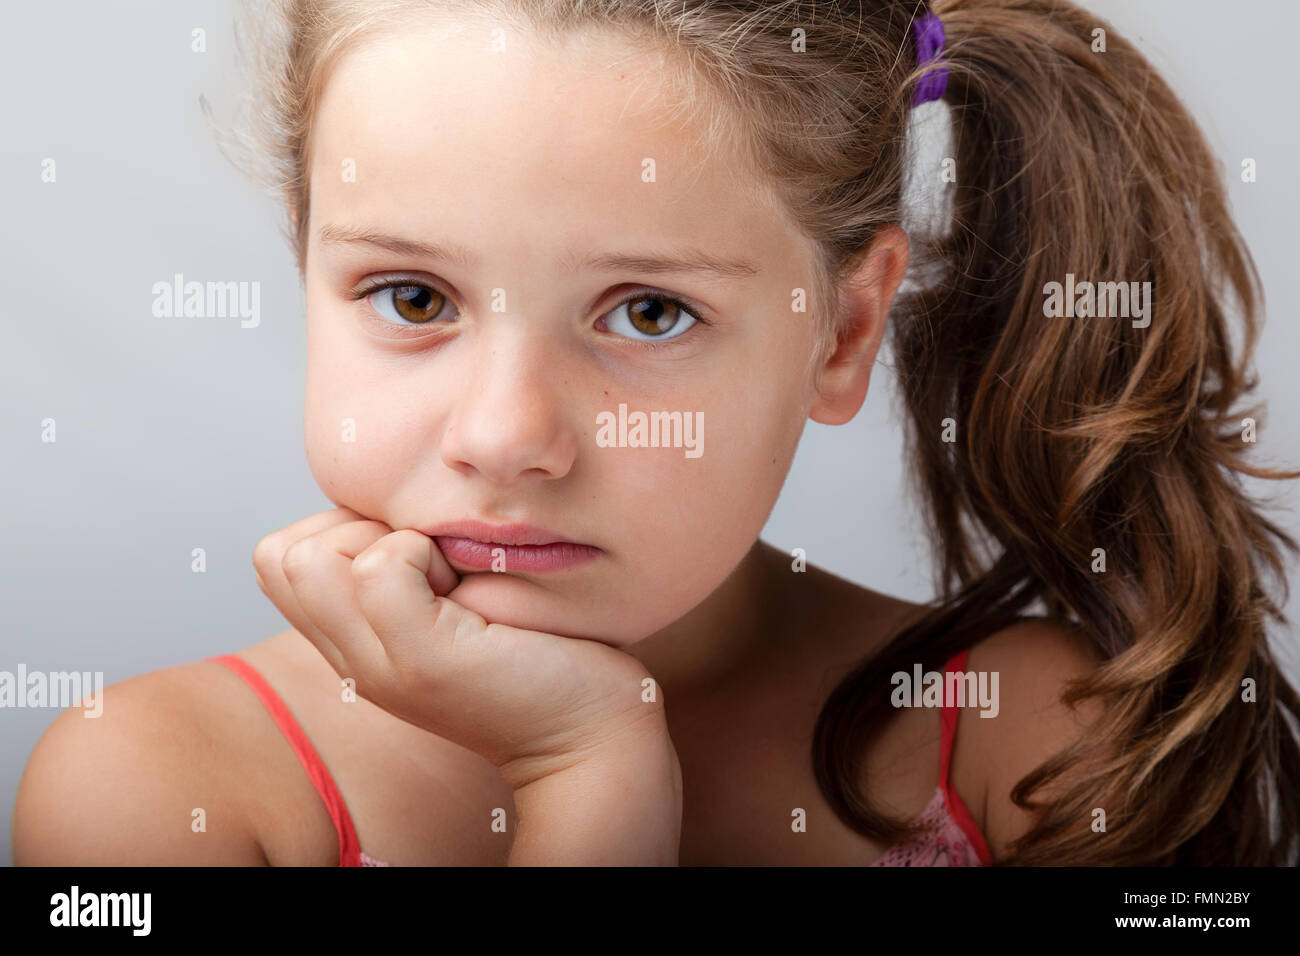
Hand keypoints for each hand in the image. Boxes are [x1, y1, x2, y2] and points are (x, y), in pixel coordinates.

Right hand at [251, 507, 670, 789]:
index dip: (340, 531)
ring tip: (452, 579)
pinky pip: (380, 566)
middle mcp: (352, 661)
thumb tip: (385, 503)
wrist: (595, 734)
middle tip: (437, 567)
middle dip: (355, 530)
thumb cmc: (541, 654)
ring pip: (311, 556)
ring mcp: (380, 666)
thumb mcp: (451, 607)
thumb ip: (404, 571)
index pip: (277, 558)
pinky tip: (473, 591)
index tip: (419, 558)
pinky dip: (427, 553)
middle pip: (277, 554)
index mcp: (353, 646)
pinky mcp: (424, 661)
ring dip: (388, 540)